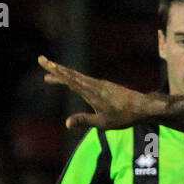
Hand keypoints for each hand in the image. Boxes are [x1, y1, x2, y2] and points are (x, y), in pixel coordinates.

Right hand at [40, 56, 160, 129]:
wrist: (143, 107)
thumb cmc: (124, 116)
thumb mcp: (103, 122)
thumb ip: (84, 121)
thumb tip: (66, 123)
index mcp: (91, 92)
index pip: (69, 79)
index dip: (55, 71)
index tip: (44, 63)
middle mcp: (94, 84)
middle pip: (71, 74)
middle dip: (55, 68)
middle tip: (41, 59)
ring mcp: (100, 84)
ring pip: (78, 77)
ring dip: (63, 74)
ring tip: (50, 76)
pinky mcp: (105, 86)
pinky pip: (85, 80)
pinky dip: (74, 79)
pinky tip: (71, 82)